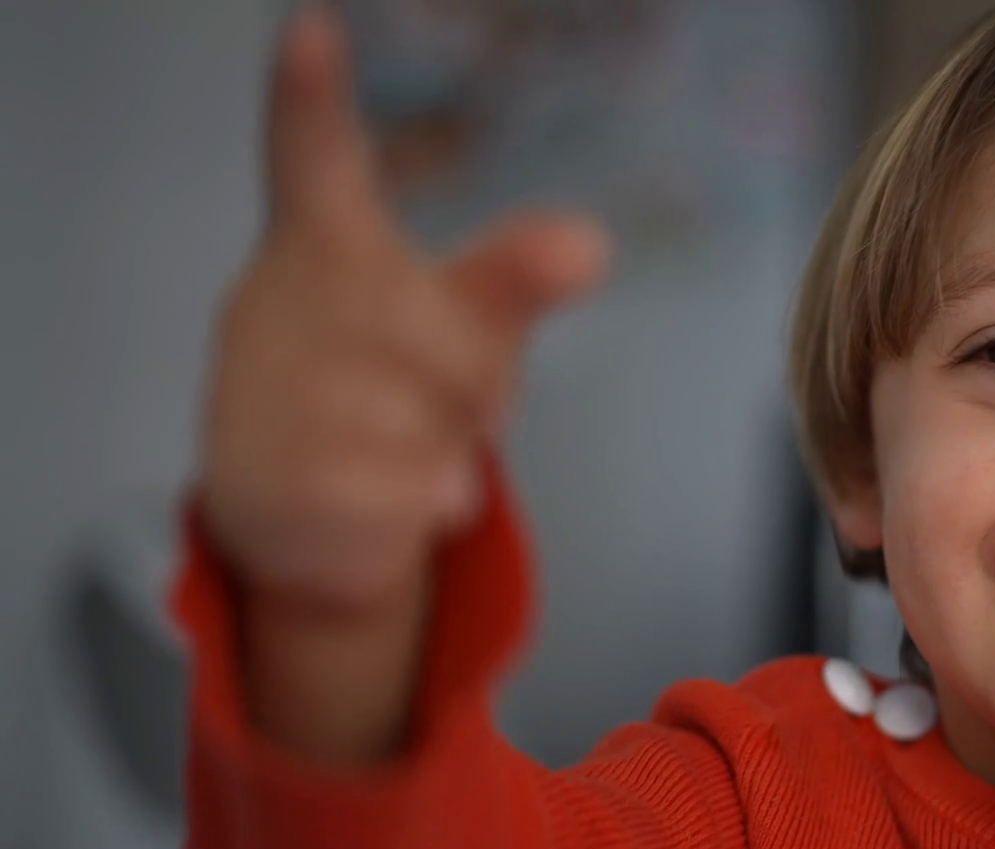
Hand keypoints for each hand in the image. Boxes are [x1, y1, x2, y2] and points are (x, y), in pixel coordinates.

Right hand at [201, 7, 608, 615]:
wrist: (302, 516)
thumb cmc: (392, 387)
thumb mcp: (464, 324)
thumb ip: (517, 275)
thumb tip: (591, 246)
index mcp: (321, 246)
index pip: (313, 159)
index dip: (312, 101)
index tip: (313, 29)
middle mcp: (276, 303)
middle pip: (428, 322)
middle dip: (471, 377)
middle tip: (461, 403)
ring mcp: (264, 391)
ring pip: (422, 413)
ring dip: (452, 442)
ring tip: (415, 446)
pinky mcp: (273, 478)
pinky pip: (405, 486)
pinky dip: (435, 498)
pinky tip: (408, 494)